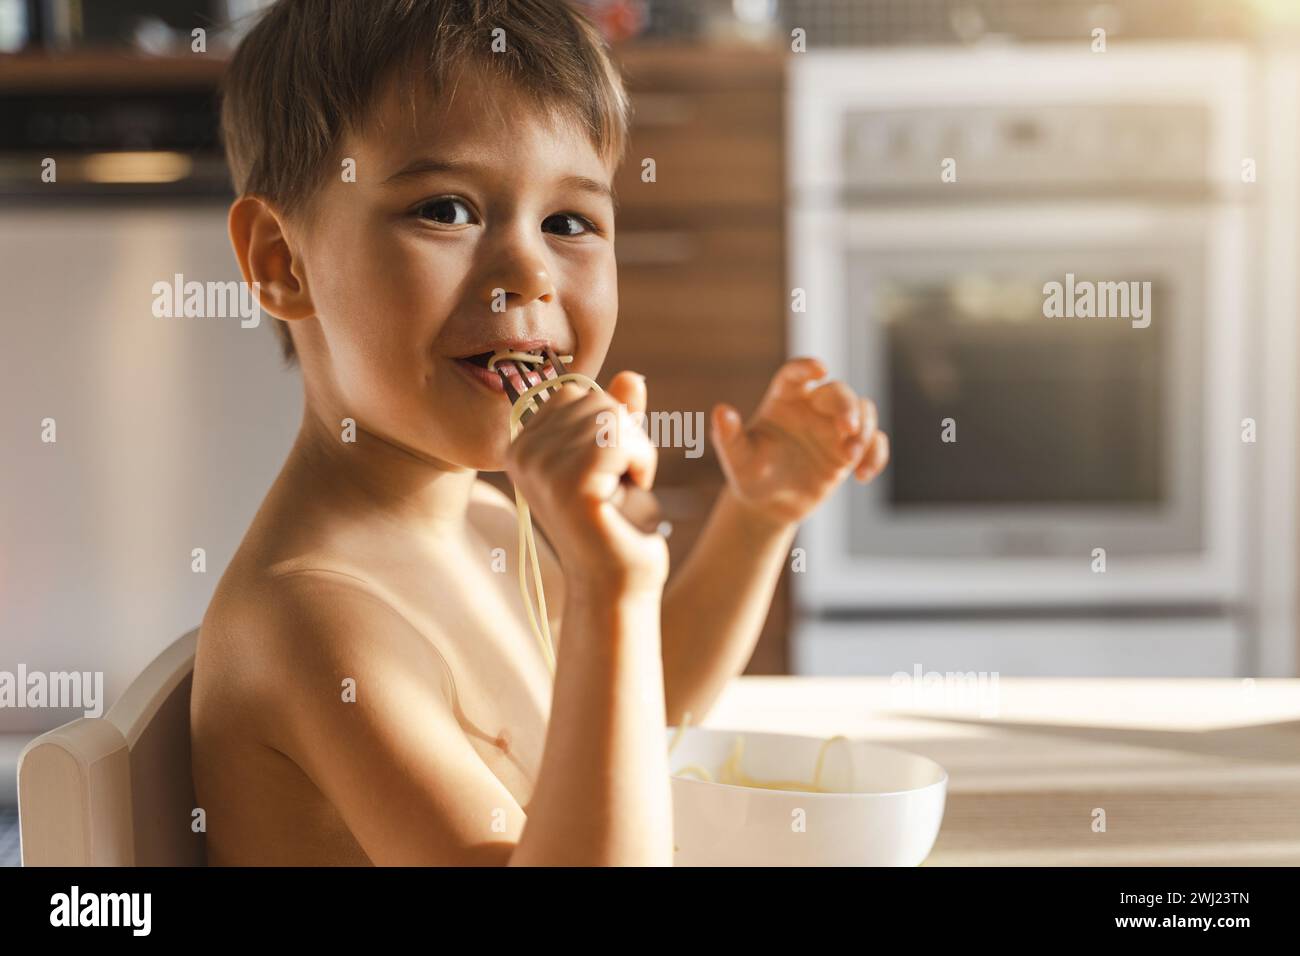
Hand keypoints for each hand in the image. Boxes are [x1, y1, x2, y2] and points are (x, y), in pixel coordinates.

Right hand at [504, 370, 668, 595]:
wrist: (617, 583)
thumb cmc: (617, 523)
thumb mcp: (616, 459)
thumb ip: (620, 417)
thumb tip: (633, 377)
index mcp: (522, 445)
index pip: (576, 392)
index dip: (607, 425)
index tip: (604, 471)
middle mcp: (522, 453)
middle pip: (597, 400)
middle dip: (626, 438)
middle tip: (618, 486)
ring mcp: (542, 469)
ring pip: (614, 416)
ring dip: (637, 454)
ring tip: (622, 493)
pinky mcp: (570, 485)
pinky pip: (623, 440)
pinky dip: (642, 464)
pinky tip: (630, 494)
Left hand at [711, 357, 889, 528]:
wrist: (769, 504)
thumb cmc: (750, 476)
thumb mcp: (737, 459)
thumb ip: (728, 436)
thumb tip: (720, 411)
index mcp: (784, 399)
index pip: (796, 374)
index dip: (807, 367)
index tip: (819, 369)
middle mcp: (812, 407)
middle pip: (838, 392)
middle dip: (847, 407)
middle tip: (847, 429)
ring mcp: (834, 428)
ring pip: (863, 412)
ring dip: (865, 430)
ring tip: (851, 457)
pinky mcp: (849, 450)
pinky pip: (874, 443)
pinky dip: (876, 455)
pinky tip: (863, 476)